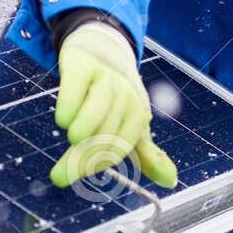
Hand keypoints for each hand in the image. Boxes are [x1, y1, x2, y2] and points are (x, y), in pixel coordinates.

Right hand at [51, 23, 176, 188]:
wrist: (100, 50)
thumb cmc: (113, 97)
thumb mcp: (130, 125)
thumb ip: (146, 155)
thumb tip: (171, 181)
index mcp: (138, 114)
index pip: (122, 145)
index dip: (101, 162)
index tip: (76, 175)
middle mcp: (124, 95)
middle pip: (106, 132)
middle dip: (83, 157)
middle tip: (61, 176)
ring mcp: (103, 79)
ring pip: (96, 109)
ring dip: (83, 130)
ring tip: (71, 140)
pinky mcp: (81, 66)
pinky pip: (75, 87)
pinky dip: (68, 105)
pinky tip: (62, 120)